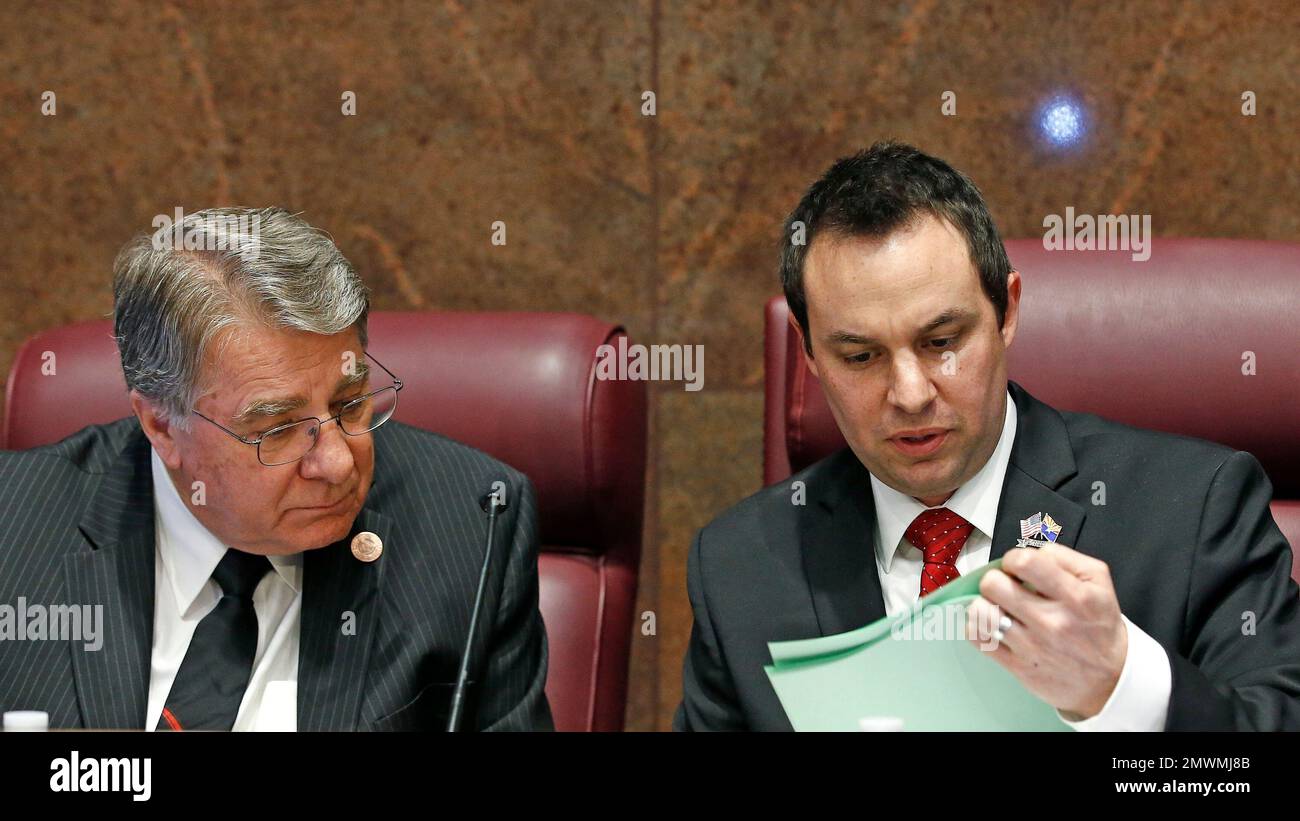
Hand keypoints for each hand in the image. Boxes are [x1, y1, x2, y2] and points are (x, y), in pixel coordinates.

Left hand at [966, 543, 1126, 717]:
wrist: (1110, 680)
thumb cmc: (1099, 626)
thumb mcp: (1099, 582)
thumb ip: (1064, 557)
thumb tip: (1032, 552)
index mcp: (1075, 597)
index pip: (1024, 562)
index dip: (1013, 559)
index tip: (1017, 567)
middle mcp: (1052, 622)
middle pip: (994, 585)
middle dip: (996, 580)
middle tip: (1006, 587)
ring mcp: (1033, 646)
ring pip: (982, 612)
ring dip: (985, 604)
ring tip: (998, 606)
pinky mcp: (1019, 667)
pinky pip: (978, 639)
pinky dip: (977, 627)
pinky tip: (990, 623)